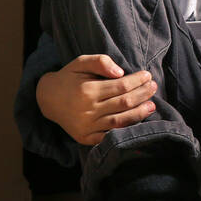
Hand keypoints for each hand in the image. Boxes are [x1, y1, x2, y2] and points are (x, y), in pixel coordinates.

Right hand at [35, 54, 157, 146]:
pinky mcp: (86, 138)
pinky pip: (110, 135)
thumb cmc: (69, 78)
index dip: (137, 81)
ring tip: (152, 105)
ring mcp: (87, 126)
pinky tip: (137, 121)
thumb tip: (121, 72)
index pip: (121, 86)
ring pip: (120, 121)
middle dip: (142, 95)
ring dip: (139, 113)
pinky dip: (125, 129)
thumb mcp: (80, 62)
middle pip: (124, 103)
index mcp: (87, 90)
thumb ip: (100, 62)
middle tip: (153, 87)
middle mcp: (87, 110)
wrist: (48, 99)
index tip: (147, 75)